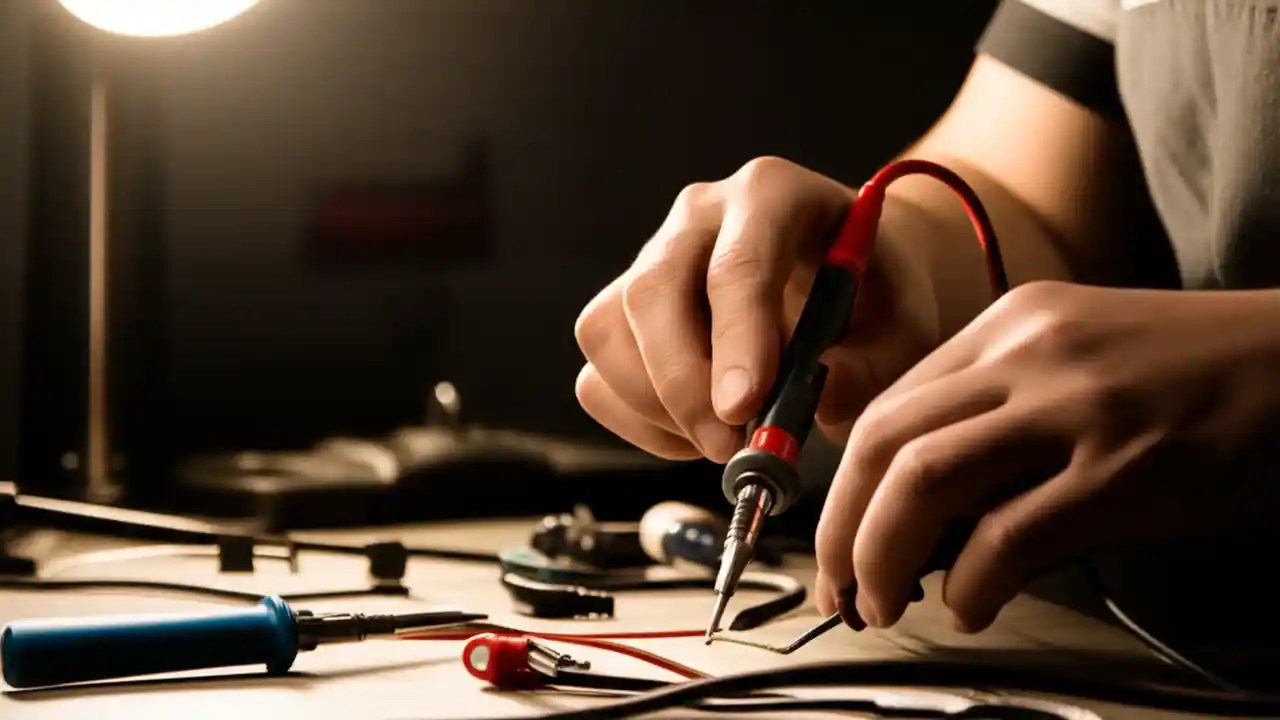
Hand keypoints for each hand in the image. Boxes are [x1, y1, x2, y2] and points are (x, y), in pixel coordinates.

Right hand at [574, 157, 939, 461]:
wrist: (852, 284)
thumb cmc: (878, 300)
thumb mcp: (905, 330)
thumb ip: (870, 369)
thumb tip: (811, 407)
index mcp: (773, 194)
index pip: (737, 264)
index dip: (735, 340)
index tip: (743, 411)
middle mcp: (698, 216)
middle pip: (650, 293)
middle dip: (683, 385)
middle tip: (731, 447)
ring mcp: (650, 259)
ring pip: (606, 335)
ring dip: (659, 408)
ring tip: (726, 439)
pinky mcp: (621, 311)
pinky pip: (597, 377)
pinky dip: (641, 423)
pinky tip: (697, 430)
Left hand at [815, 281, 1279, 632]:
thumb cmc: (1196, 376)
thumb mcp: (1078, 365)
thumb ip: (997, 421)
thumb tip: (924, 518)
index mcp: (1010, 325)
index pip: (886, 407)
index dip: (842, 486)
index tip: (838, 538)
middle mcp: (1028, 352)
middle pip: (882, 441)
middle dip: (840, 528)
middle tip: (840, 587)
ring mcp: (1074, 405)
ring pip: (923, 480)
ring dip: (881, 557)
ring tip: (883, 604)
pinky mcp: (1125, 468)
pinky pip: (1010, 534)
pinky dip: (972, 584)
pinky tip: (974, 606)